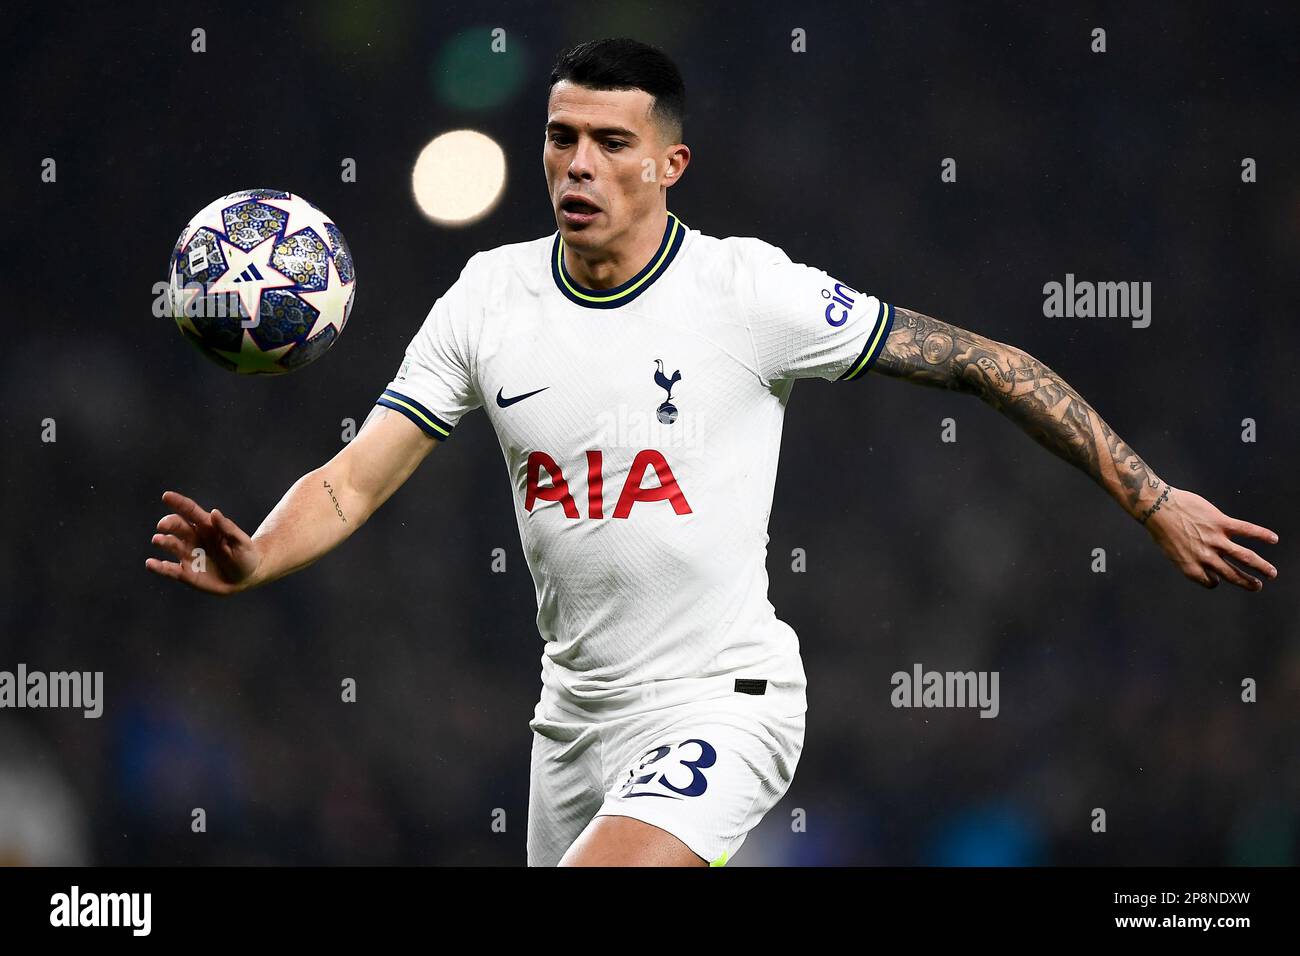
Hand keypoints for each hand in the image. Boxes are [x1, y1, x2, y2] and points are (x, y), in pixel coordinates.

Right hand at [145, 491, 261, 595]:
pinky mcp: (185, 573)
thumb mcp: (241, 541)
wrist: (246, 577)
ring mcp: (188, 554)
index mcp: (207, 526)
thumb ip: (228, 528)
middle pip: (177, 526)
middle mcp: (194, 538)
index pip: (190, 511)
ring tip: (158, 540)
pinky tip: (150, 563)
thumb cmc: (245, 555)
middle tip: (162, 526)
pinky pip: (169, 569)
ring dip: (163, 542)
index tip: (166, 496)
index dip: (179, 503)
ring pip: (171, 545)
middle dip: (168, 524)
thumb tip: (214, 513)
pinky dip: (159, 567)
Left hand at [1142, 485, 1278, 589]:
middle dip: (1247, 583)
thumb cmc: (1161, 527)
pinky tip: (1274, 539)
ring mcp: (1215, 540)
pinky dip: (1262, 535)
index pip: (1210, 582)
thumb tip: (1199, 559)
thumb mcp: (1171, 551)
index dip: (1215, 582)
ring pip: (1245, 557)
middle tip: (1257, 587)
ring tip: (1271, 573)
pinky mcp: (1221, 523)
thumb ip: (1187, 557)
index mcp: (1190, 566)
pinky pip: (1247, 530)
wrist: (1156, 507)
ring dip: (1260, 567)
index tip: (1217, 579)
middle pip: (1232, 575)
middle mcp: (1205, 557)